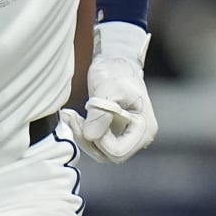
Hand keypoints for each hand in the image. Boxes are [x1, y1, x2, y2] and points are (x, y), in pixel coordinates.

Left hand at [60, 21, 156, 162]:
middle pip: (110, 155)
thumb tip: (91, 136)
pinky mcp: (115, 133)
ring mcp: (128, 136)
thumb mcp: (108, 88)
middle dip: (89, 140)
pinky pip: (98, 144)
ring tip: (71, 115)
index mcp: (144, 128)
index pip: (118, 152)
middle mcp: (139, 137)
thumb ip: (100, 113)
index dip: (99, 140)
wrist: (116, 60)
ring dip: (83, 137)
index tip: (88, 118)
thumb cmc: (116, 70)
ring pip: (101, 152)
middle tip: (73, 117)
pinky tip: (74, 117)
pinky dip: (84, 134)